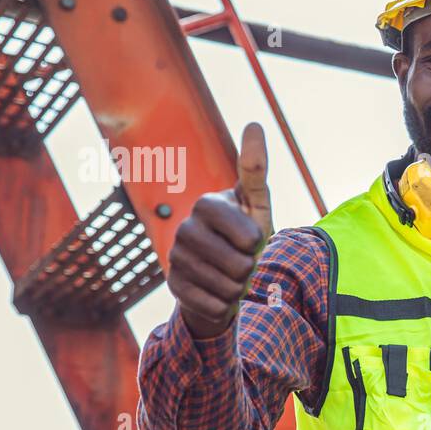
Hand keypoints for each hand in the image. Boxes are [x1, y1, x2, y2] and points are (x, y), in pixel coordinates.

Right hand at [167, 123, 274, 338]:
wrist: (223, 275)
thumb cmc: (245, 235)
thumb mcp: (257, 205)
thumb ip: (255, 170)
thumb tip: (254, 124)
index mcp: (207, 204)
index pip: (248, 235)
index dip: (257, 242)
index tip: (250, 236)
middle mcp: (185, 228)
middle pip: (240, 264)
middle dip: (251, 268)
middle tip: (243, 261)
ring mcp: (176, 257)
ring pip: (228, 287)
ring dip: (239, 288)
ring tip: (232, 276)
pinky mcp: (173, 286)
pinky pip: (214, 305)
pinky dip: (225, 305)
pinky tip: (218, 293)